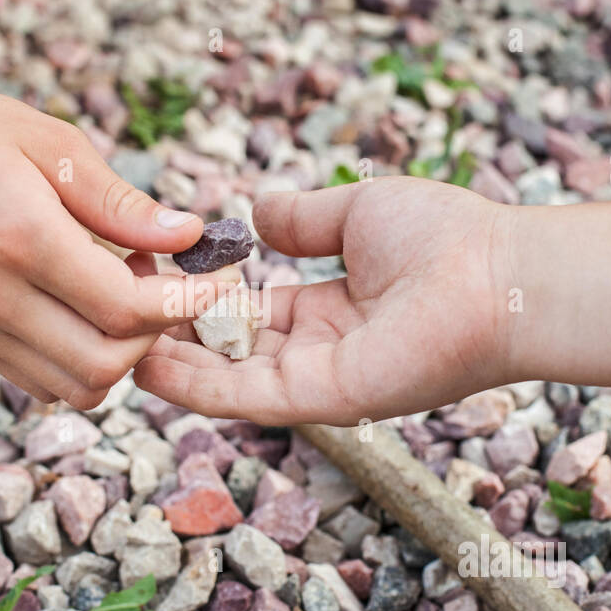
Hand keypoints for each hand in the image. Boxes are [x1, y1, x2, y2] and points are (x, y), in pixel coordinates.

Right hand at [0, 84, 240, 408]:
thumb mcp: (57, 145)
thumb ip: (124, 203)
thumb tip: (191, 236)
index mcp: (23, 238)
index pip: (125, 307)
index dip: (184, 303)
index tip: (215, 281)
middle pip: (108, 362)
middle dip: (158, 333)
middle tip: (165, 284)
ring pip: (82, 386)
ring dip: (124, 354)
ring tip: (126, 295)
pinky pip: (50, 385)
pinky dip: (87, 364)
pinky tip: (91, 313)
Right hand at [134, 177, 516, 424]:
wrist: (497, 274)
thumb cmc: (446, 239)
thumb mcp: (357, 213)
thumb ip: (304, 219)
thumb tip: (256, 211)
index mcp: (331, 312)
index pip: (249, 315)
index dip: (202, 301)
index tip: (153, 280)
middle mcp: (321, 352)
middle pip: (230, 352)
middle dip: (175, 335)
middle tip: (118, 312)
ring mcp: (320, 380)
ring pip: (228, 380)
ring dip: (171, 364)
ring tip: (113, 340)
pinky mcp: (324, 399)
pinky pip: (246, 397)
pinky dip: (195, 386)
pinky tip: (146, 365)